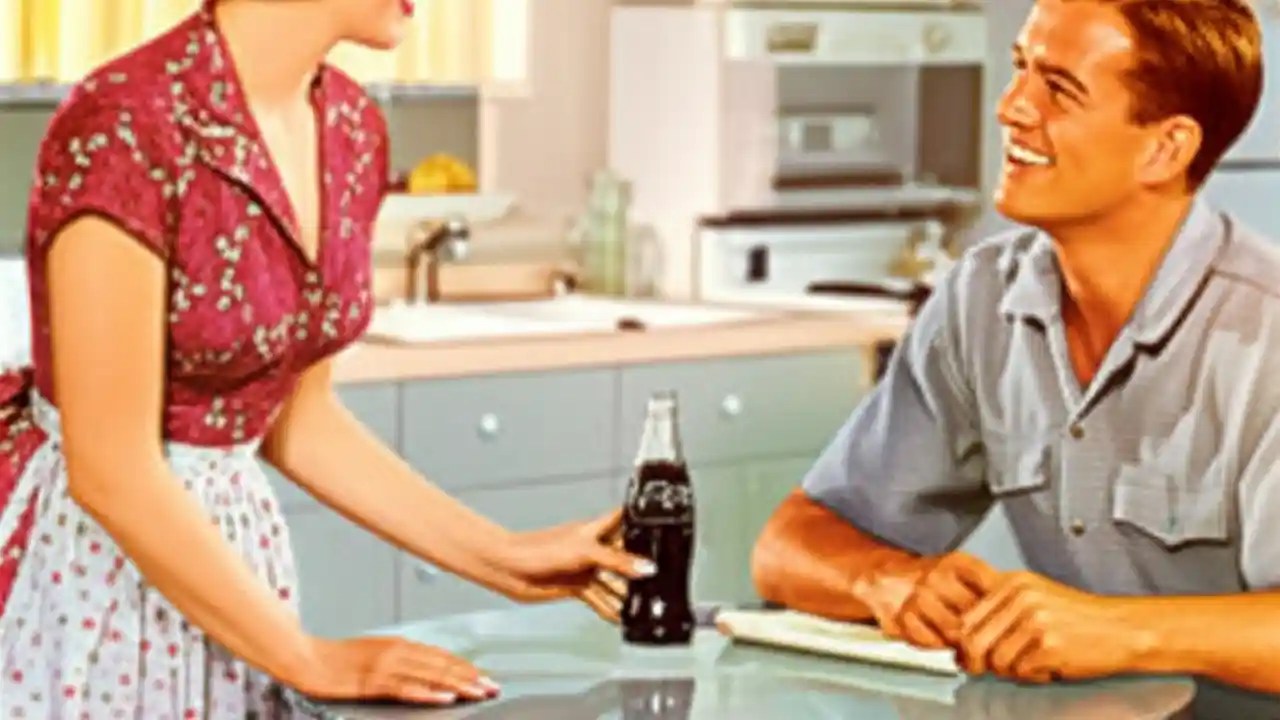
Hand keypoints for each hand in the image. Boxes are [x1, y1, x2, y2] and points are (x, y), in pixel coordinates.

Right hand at [292, 635, 499, 705]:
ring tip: (479, 692)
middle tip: (493, 686)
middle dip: (471, 676)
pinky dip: (428, 693)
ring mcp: (385, 666)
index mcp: (399, 644)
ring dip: (458, 685)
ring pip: (431, 676)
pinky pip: (406, 688)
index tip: (485, 676)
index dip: (465, 666)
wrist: (306, 658)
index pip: (441, 656)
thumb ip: (401, 659)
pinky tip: (444, 697)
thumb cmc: (338, 659)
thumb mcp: (376, 653)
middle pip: (442, 664)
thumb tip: (427, 668)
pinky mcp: (372, 682)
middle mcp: (397, 652)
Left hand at [496, 509, 654, 621]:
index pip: (625, 520)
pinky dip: (609, 608)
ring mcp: (585, 567)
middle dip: (639, 566)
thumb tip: (646, 568)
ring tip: (644, 606)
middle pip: (623, 555)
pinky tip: (620, 618)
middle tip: (661, 579)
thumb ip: (618, 561)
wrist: (511, 568)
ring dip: (625, 592)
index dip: (642, 520)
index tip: (664, 525)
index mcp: (597, 529)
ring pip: (612, 580)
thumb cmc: (541, 548)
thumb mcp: (586, 551)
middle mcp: (594, 548)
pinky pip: (598, 598)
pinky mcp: (577, 586)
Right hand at [854, 551, 998, 649]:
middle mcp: (937, 575)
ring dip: (962, 644)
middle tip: (992, 644)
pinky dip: (939, 647)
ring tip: (968, 647)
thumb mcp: (962, 571)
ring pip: (954, 632)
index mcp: (958, 562)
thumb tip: (1021, 612)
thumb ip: (989, 588)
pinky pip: (931, 643)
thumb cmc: (932, 579)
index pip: (993, 587)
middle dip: (985, 634)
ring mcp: (918, 597)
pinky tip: (941, 641)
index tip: (1011, 623)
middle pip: (975, 615)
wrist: (884, 577)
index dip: (1005, 609)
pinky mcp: (902, 617)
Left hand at [958, 570, 1148, 681]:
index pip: (965, 618)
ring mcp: (1035, 620)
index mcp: (1012, 583)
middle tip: (994, 668)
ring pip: (996, 661)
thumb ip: (998, 612)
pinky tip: (1049, 666)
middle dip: (980, 663)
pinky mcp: (1050, 645)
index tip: (968, 656)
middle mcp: (1020, 597)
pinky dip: (1032, 676)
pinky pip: (1021, 671)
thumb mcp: (1033, 599)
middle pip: (972, 641)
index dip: (963, 644)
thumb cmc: (1079, 618)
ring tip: (1032, 662)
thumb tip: (961, 640)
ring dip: (1011, 671)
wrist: (1123, 628)